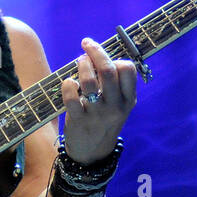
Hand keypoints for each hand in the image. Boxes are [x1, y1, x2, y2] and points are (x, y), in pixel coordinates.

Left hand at [59, 37, 136, 162]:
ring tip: (79, 62)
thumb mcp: (118, 105)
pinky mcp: (80, 121)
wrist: (93, 152)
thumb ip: (114, 84)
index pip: (128, 70)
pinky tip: (69, 83)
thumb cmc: (104, 120)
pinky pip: (71, 97)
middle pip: (107, 70)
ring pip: (89, 81)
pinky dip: (68, 85)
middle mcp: (115, 106)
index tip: (102, 54)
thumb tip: (98, 54)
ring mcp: (98, 114)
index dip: (115, 57)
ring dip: (82, 66)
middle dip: (96, 52)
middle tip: (86, 44)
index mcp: (128, 99)